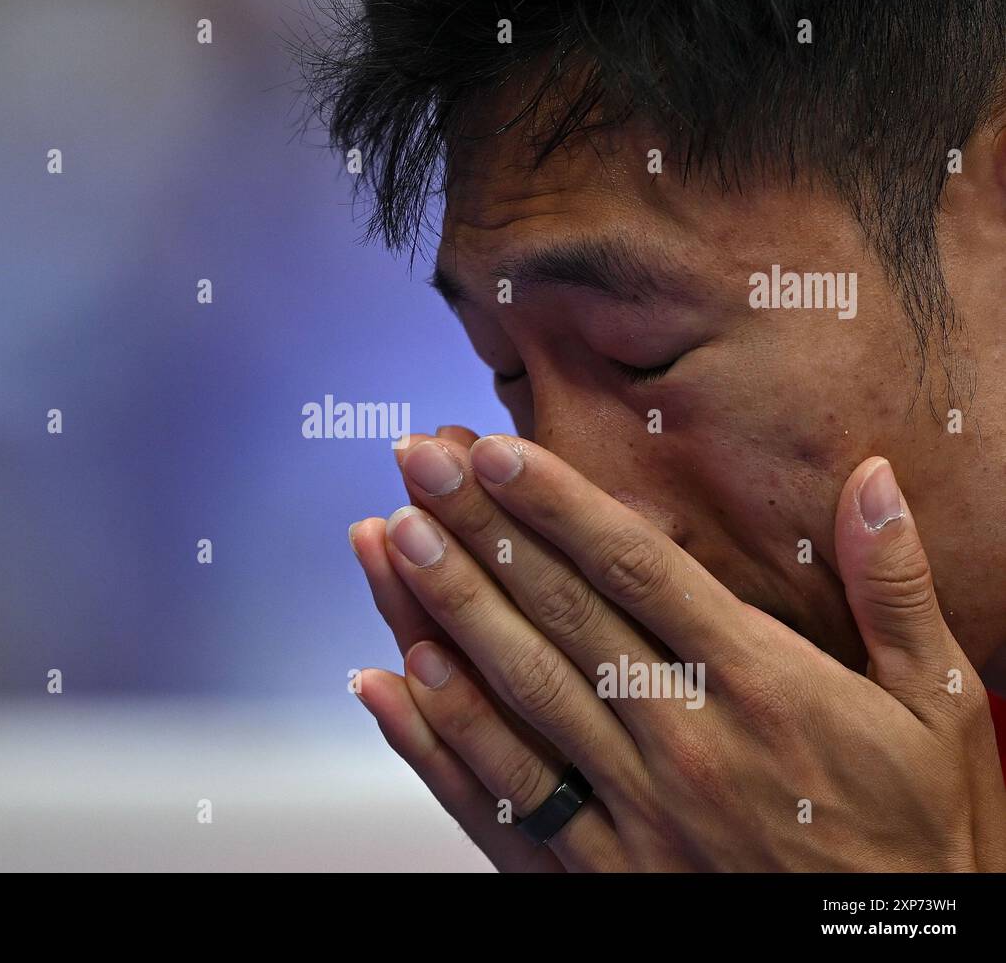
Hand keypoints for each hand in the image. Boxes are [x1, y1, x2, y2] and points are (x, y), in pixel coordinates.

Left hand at [350, 430, 1005, 869]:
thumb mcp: (939, 711)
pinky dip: (437, 740)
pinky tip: (385, 681)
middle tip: (417, 462)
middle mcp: (685, 741)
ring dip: (444, 609)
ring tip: (387, 539)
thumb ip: (898, 590)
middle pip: (559, 614)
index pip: (638, 571)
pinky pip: (504, 798)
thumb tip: (874, 479)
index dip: (559, 504)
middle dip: (481, 528)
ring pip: (518, 691)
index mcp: (763, 687)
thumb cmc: (917, 840)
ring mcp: (634, 811)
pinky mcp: (600, 873)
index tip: (498, 451)